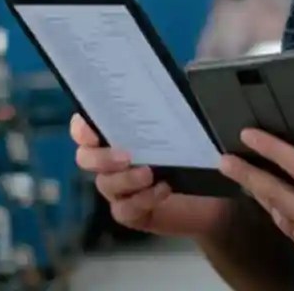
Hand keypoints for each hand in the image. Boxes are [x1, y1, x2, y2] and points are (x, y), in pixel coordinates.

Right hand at [70, 114, 230, 237]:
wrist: (211, 194)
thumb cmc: (191, 153)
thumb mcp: (182, 126)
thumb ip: (169, 105)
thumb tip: (174, 80)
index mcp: (114, 136)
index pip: (83, 130)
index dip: (81, 129)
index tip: (92, 129)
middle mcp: (108, 163)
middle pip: (86, 159)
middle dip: (102, 158)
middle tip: (126, 155)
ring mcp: (118, 190)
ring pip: (106, 185)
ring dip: (126, 179)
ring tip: (149, 173)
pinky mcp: (132, 213)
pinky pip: (125, 210)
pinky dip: (142, 200)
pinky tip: (162, 190)